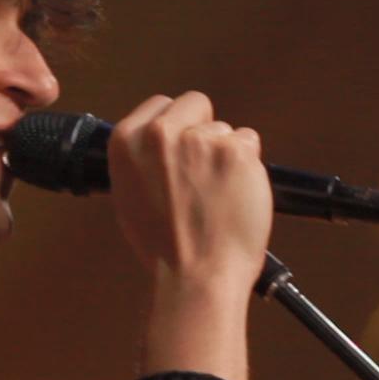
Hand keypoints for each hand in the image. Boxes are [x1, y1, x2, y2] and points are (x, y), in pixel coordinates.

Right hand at [106, 91, 270, 379]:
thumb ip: (143, 161)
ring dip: (228, 155)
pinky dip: (250, 168)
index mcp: (128, 140)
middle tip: (204, 173)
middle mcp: (161, 132)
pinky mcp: (237, 151)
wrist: (197, 275)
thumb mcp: (129, 197)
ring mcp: (202, 139)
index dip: (177, 126)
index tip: (182, 149)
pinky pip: (250, 144)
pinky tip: (236, 195)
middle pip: (195, 104)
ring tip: (218, 195)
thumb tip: (161, 147)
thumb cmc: (165, 248)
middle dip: (203, 130)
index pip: (161, 104)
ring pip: (226, 130)